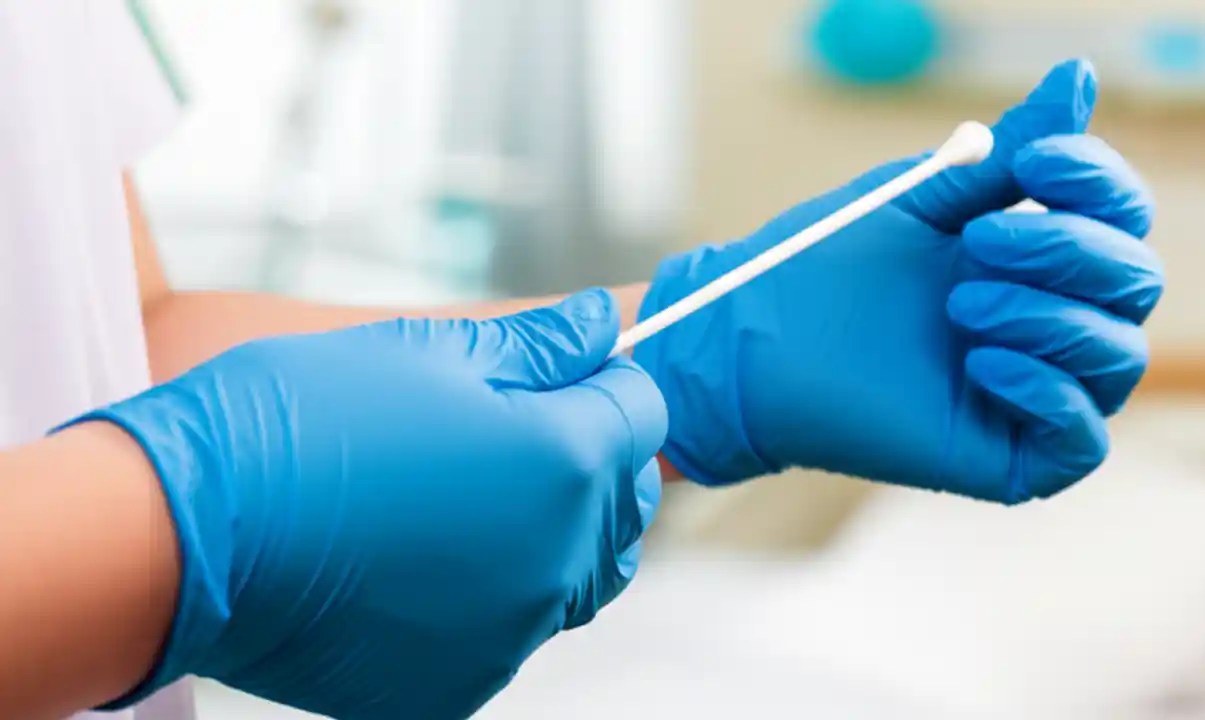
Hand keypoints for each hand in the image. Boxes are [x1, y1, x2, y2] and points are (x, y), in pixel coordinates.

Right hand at [73, 289, 665, 718]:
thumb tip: (605, 323)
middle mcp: (559, 561)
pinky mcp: (460, 686)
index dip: (607, 384)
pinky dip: (490, 598)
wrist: (191, 530)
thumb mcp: (432, 351)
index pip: (644, 414)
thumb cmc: (305, 419)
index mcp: (566, 463)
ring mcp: (512, 634)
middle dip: (592, 460)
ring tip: (467, 499)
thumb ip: (540, 344)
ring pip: (576, 577)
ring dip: (551, 534)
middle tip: (513, 433)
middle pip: (623, 504)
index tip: (563, 377)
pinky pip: (509, 634)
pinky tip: (421, 562)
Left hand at [635, 59, 1161, 502]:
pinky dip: (1048, 392)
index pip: (1124, 218)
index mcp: (1037, 257)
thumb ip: (1008, 150)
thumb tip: (1078, 77)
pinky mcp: (1008, 456)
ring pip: (1120, 359)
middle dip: (1068, 249)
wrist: (756, 343)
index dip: (1099, 184)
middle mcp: (1049, 324)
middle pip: (1134, 283)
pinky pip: (1084, 440)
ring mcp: (1033, 392)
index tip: (1034, 163)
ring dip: (1050, 317)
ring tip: (960, 303)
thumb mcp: (927, 198)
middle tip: (977, 242)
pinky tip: (979, 360)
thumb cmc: (829, 266)